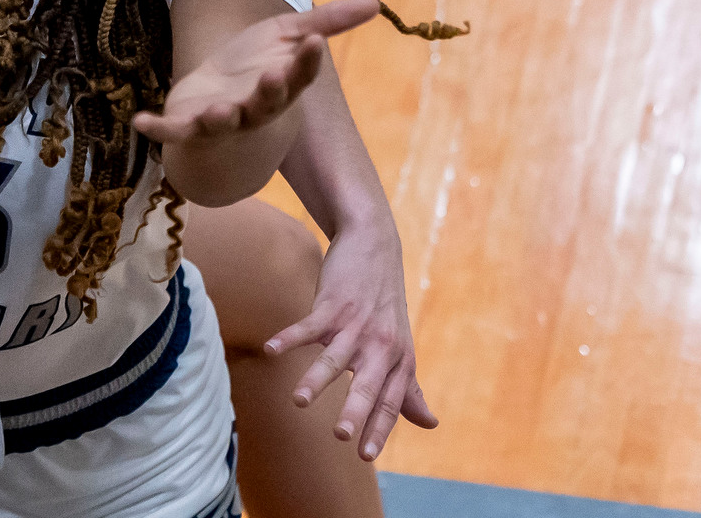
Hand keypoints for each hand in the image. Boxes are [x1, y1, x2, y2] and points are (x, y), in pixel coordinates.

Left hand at [133, 0, 376, 144]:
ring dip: (222, 119)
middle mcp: (256, 109)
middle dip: (270, 91)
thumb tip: (377, 4)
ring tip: (219, 112)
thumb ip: (328, 22)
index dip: (306, 61)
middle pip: (266, 103)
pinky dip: (159, 129)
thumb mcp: (290, 39)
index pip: (299, 76)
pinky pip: (173, 131)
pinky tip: (141, 122)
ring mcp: (222, 121)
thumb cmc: (259, 71)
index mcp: (282, 86)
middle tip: (274, 76)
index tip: (313, 40)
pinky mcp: (188, 127)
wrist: (222, 109)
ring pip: (225, 123)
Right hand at [266, 217, 438, 460]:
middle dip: (353, 410)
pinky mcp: (332, 303)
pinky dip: (288, 337)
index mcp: (398, 359)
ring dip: (315, 379)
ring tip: (298, 401)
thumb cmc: (384, 304)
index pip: (389, 400)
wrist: (374, 245)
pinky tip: (270, 349)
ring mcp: (355, 323)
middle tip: (340, 436)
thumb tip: (430, 424)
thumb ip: (409, 388)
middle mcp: (380, 345)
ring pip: (333, 357)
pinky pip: (308, 325)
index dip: (379, 427)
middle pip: (366, 383)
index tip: (366, 454)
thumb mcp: (400, 346)